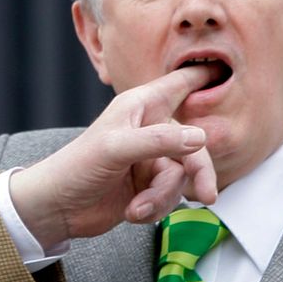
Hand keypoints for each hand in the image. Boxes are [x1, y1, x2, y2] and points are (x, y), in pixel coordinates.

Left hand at [9, 66, 217, 249]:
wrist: (56, 208)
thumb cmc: (76, 167)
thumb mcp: (115, 148)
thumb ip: (159, 141)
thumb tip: (200, 138)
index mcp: (140, 107)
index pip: (179, 85)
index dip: (202, 76)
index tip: (226, 68)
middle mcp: (149, 130)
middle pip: (194, 146)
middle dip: (199, 173)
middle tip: (207, 196)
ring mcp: (149, 160)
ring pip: (181, 178)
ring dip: (162, 198)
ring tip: (137, 208)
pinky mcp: (147, 186)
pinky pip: (169, 197)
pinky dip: (154, 208)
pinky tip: (131, 213)